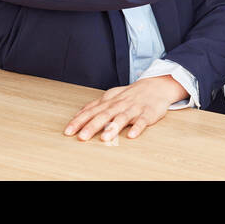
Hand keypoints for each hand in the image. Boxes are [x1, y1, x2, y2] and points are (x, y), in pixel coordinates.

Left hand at [63, 75, 188, 141]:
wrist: (156, 85)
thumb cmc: (131, 94)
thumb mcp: (112, 96)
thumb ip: (96, 105)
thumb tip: (78, 114)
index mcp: (110, 101)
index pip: (91, 111)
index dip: (79, 121)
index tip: (68, 131)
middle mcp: (120, 104)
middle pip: (104, 115)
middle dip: (92, 126)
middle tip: (82, 137)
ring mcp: (134, 108)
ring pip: (122, 118)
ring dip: (113, 127)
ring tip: (105, 138)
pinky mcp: (148, 113)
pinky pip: (142, 121)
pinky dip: (137, 128)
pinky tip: (132, 135)